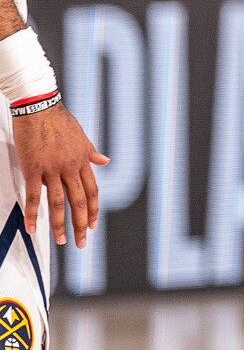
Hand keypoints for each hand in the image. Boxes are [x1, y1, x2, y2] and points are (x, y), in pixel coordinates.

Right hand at [13, 102, 108, 247]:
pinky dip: (33, 214)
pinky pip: (35, 196)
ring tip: (61, 241)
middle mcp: (70, 167)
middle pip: (78, 201)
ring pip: (59, 203)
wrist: (39, 107)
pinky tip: (32, 228)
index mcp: (81, 160)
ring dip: (60, 224)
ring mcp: (52, 169)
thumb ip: (91, 152)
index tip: (92, 224)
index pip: (91, 190)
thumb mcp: (81, 135)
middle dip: (80, 224)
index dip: (92, 209)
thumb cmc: (58, 120)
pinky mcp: (34, 169)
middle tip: (81, 242)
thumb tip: (105, 161)